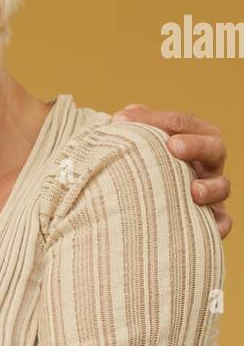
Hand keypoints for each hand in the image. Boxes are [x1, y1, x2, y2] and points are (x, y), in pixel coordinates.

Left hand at [112, 104, 230, 238]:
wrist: (144, 211)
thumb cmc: (144, 169)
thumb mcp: (138, 146)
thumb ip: (135, 129)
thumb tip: (121, 118)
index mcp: (192, 139)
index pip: (184, 123)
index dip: (160, 120)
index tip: (130, 120)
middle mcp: (206, 164)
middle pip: (215, 147)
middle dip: (197, 145)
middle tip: (173, 146)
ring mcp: (211, 192)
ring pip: (222, 186)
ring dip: (210, 187)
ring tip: (193, 191)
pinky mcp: (210, 220)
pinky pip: (222, 222)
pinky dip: (219, 224)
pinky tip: (209, 228)